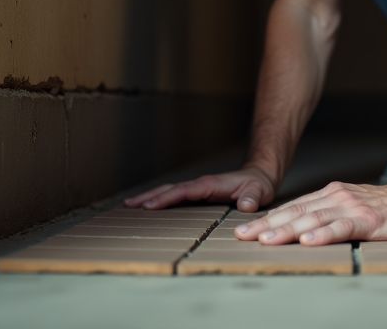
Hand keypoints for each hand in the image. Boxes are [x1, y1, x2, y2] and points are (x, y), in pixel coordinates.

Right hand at [123, 166, 274, 211]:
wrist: (259, 178)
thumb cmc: (258, 186)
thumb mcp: (258, 192)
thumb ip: (252, 198)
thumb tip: (246, 206)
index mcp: (209, 185)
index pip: (183, 191)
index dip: (166, 199)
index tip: (148, 206)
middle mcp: (199, 185)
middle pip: (169, 189)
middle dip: (148, 197)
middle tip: (127, 206)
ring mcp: (197, 190)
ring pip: (169, 192)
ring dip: (149, 198)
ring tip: (129, 206)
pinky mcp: (197, 195)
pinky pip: (174, 197)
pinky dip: (159, 200)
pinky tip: (148, 208)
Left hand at [233, 178, 386, 245]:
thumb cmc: (385, 207)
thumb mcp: (350, 205)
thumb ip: (327, 212)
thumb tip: (297, 227)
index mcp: (330, 194)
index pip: (292, 208)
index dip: (266, 219)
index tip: (243, 230)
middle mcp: (337, 197)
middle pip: (296, 213)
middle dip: (266, 225)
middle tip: (241, 236)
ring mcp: (352, 208)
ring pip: (314, 220)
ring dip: (287, 230)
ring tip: (265, 239)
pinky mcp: (368, 220)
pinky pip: (342, 228)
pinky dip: (323, 234)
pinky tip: (308, 241)